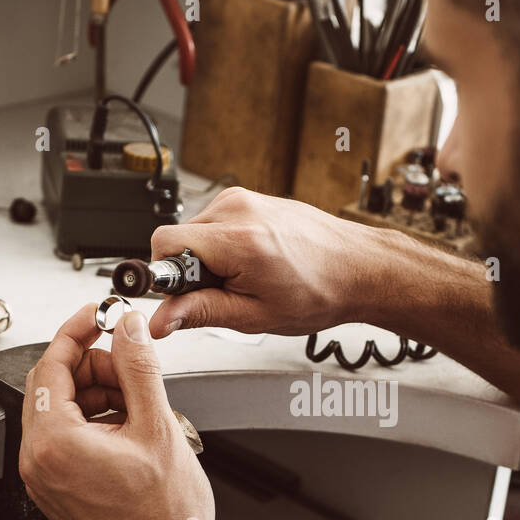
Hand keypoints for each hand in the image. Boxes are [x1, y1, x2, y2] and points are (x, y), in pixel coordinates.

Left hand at [19, 305, 214, 519]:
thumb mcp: (159, 428)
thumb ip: (140, 368)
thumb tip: (129, 329)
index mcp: (54, 443)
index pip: (52, 365)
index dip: (78, 331)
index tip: (100, 316)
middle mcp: (39, 462)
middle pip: (56, 387)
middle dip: (98, 368)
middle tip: (136, 368)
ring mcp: (45, 479)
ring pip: (64, 412)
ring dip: (101, 396)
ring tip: (144, 407)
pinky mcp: (58, 490)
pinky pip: (68, 440)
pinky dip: (98, 423)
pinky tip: (134, 430)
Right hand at [147, 186, 388, 338]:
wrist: (360, 269)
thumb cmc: (320, 291)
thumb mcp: (254, 316)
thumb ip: (200, 313)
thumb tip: (160, 320)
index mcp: (236, 238)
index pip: (163, 244)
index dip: (166, 276)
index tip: (180, 296)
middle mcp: (238, 209)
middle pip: (179, 238)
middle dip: (191, 271)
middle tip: (227, 292)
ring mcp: (246, 199)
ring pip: (197, 231)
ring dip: (209, 259)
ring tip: (247, 277)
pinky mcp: (253, 199)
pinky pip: (218, 223)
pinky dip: (225, 246)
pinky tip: (254, 263)